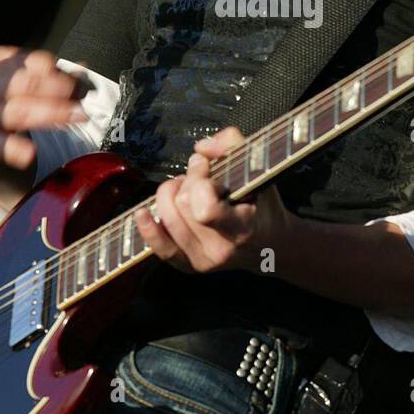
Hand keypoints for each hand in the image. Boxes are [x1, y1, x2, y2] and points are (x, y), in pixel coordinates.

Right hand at [0, 45, 88, 170]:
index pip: (31, 63)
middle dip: (56, 89)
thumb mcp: (12, 71)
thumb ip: (46, 72)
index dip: (58, 72)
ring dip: (49, 114)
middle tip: (82, 96)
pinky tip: (31, 154)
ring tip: (76, 116)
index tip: (81, 84)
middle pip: (25, 85)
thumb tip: (83, 68)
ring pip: (16, 113)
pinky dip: (13, 150)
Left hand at [134, 125, 292, 274]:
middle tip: (199, 175)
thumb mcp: (259, 171)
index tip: (206, 166)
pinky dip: (148, 227)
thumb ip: (233, 146)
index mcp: (241, 229)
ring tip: (186, 189)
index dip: (199, 179)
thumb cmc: (264, 206)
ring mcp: (202, 261)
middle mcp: (220, 250)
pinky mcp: (189, 266)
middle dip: (187, 181)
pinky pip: (160, 247)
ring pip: (168, 219)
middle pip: (182, 206)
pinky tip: (142, 213)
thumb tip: (200, 148)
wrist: (271, 245)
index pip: (204, 208)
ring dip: (171, 196)